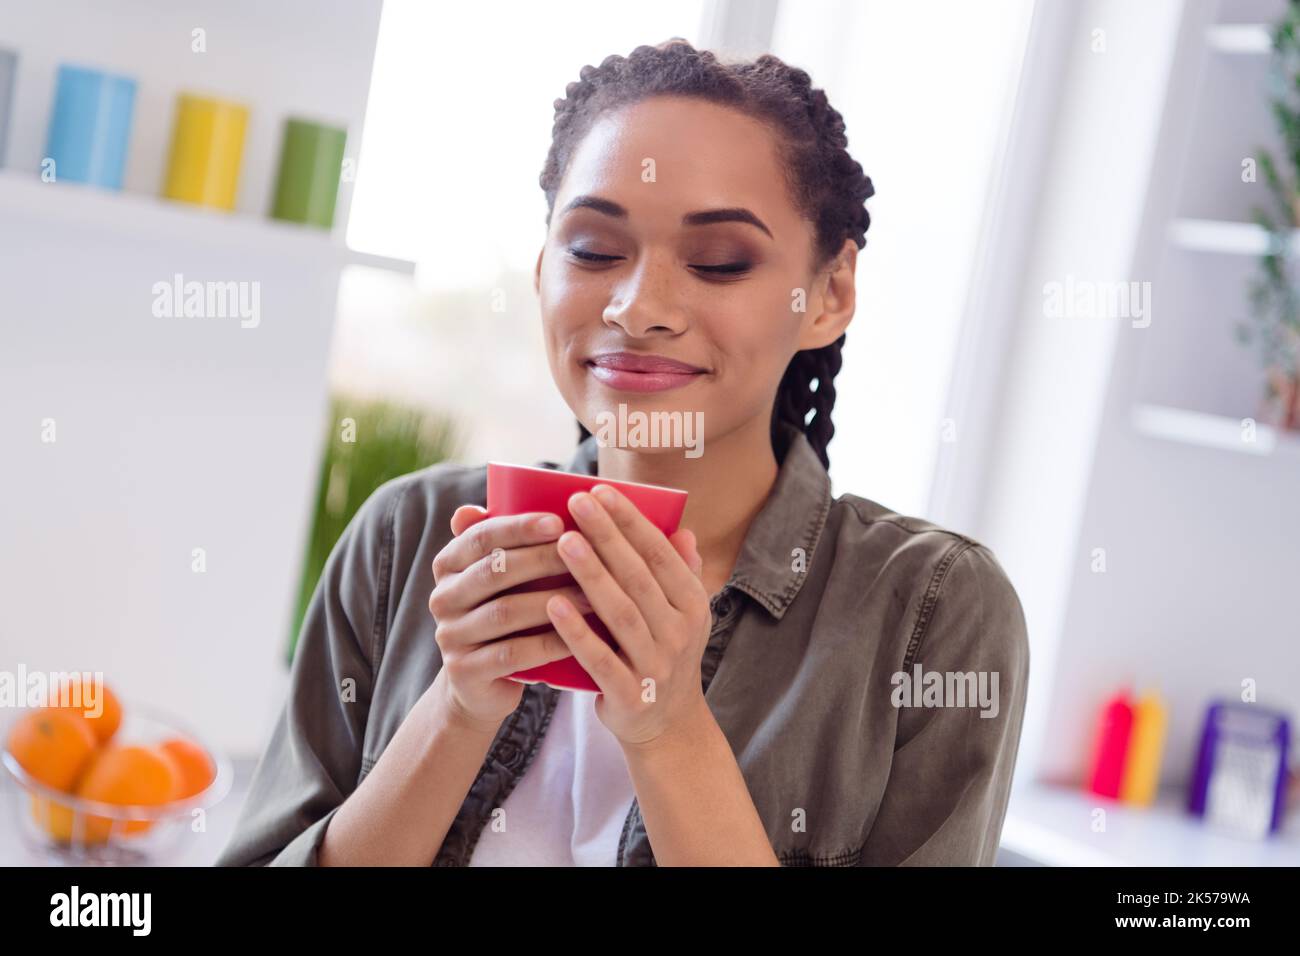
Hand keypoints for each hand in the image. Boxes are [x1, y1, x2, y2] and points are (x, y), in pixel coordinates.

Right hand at [428, 505, 593, 730]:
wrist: (481, 686)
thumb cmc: (506, 616)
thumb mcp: (503, 578)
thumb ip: (510, 541)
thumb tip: (521, 495)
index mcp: (448, 565)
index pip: (480, 537)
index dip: (519, 527)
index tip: (560, 521)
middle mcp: (441, 598)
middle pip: (493, 571)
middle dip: (542, 559)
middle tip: (586, 552)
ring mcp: (449, 637)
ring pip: (504, 612)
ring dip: (552, 601)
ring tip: (593, 595)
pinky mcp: (464, 672)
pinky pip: (511, 653)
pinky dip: (548, 643)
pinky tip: (579, 637)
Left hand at [544, 484, 711, 749]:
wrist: (667, 726)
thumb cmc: (664, 654)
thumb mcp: (684, 615)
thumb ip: (682, 572)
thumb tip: (682, 528)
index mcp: (693, 604)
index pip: (660, 554)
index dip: (630, 521)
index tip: (600, 490)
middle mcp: (680, 632)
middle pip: (639, 577)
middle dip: (607, 536)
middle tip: (575, 502)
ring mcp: (657, 664)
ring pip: (621, 613)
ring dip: (592, 575)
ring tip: (563, 542)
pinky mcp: (631, 694)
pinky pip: (600, 659)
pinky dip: (577, 632)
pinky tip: (552, 605)